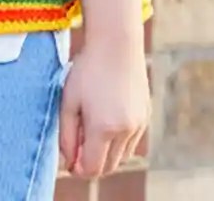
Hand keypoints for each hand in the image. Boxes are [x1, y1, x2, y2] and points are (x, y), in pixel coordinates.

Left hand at [59, 35, 149, 177]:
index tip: (69, 159)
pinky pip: (131, 141)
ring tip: (90, 131)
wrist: (117, 44)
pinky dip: (118, 141)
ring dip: (106, 153)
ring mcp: (139, 124)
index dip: (78, 169)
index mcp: (104, 128)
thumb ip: (67, 136)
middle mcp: (126, 130)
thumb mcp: (68, 102)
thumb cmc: (87, 70)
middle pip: (109, 166)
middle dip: (92, 164)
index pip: (93, 168)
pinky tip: (105, 122)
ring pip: (121, 156)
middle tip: (77, 146)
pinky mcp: (146, 116)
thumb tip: (68, 161)